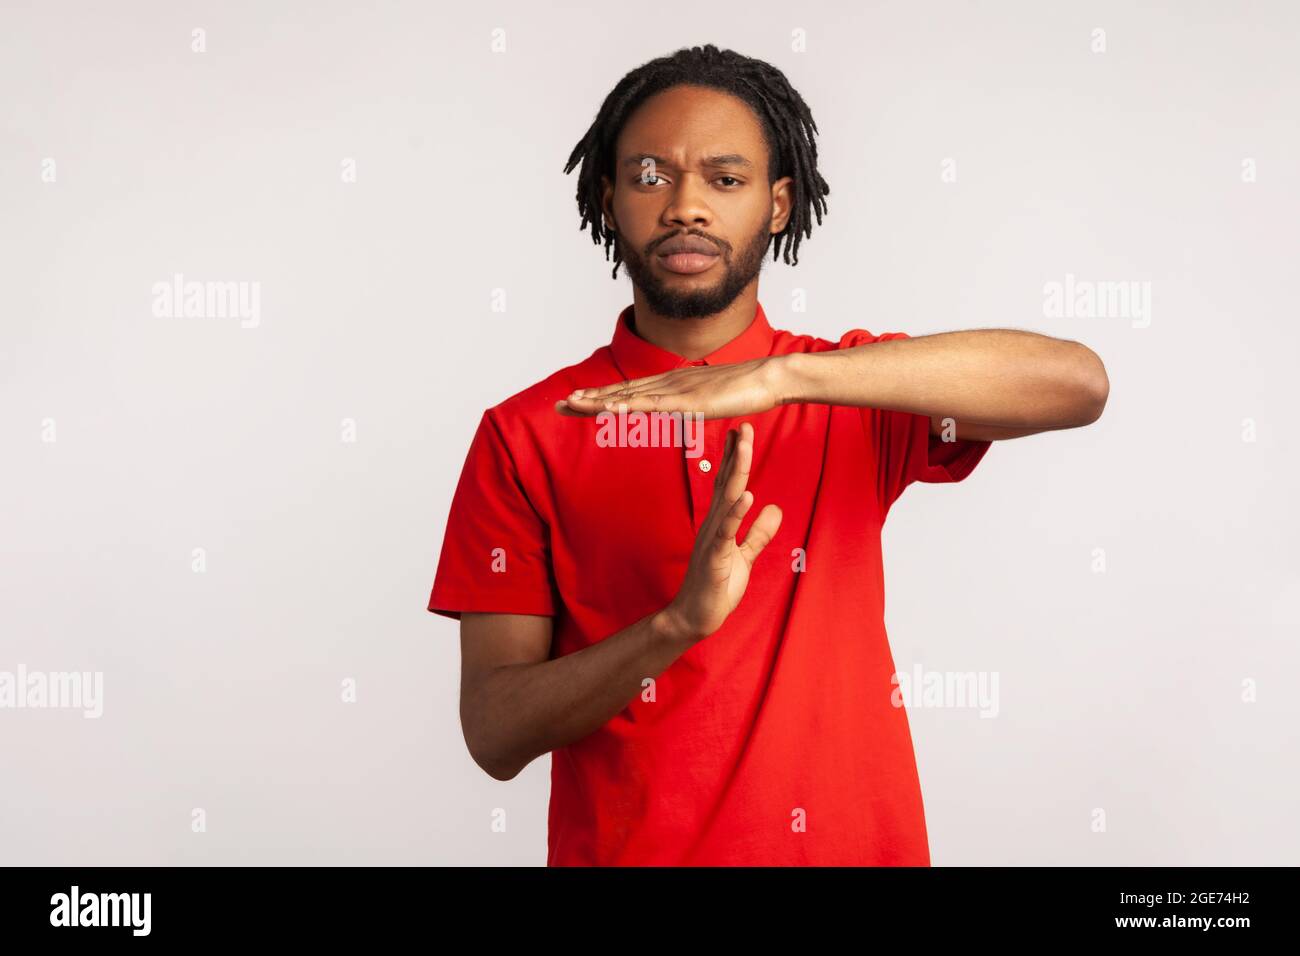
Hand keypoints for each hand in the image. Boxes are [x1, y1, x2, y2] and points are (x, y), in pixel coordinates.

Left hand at [554, 356, 792, 419]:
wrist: (769, 378)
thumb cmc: (743, 390)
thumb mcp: (707, 401)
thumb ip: (689, 405)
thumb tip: (677, 411)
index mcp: (670, 385)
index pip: (627, 392)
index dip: (598, 398)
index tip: (573, 404)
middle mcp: (667, 383)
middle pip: (620, 392)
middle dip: (587, 399)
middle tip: (557, 404)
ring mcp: (677, 390)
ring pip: (630, 396)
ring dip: (600, 400)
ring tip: (573, 403)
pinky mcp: (690, 401)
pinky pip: (655, 404)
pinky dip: (630, 405)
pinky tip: (612, 407)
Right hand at [660, 422, 782, 644]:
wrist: (695, 617)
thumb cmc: (716, 587)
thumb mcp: (744, 555)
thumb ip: (758, 533)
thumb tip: (774, 507)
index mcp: (720, 522)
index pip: (728, 483)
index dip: (734, 457)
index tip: (742, 431)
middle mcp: (714, 524)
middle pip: (727, 482)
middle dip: (736, 453)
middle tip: (744, 425)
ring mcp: (713, 539)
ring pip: (726, 499)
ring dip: (736, 472)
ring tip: (745, 447)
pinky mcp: (716, 557)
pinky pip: (727, 532)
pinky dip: (737, 513)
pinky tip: (748, 495)